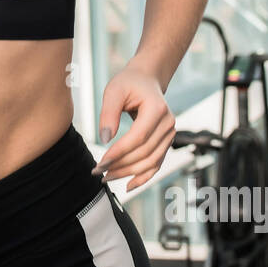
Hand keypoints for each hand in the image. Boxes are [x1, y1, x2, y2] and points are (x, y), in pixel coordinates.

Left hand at [91, 63, 175, 191]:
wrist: (146, 81)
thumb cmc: (129, 84)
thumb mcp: (114, 91)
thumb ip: (108, 114)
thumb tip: (106, 139)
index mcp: (157, 109)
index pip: (138, 137)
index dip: (119, 153)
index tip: (100, 163)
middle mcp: (168, 123)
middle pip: (144, 153)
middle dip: (120, 166)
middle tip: (98, 172)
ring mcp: (170, 134)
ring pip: (151, 162)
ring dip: (128, 173)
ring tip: (107, 177)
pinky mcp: (166, 142)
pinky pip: (156, 164)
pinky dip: (143, 177)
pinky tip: (128, 185)